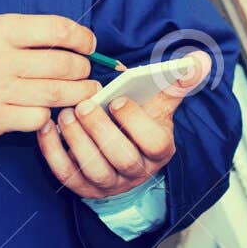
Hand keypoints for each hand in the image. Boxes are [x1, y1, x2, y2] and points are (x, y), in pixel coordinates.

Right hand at [0, 14, 101, 146]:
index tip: (89, 45)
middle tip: (86, 72)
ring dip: (79, 94)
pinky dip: (50, 115)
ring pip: (57, 93)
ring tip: (85, 91)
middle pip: (63, 64)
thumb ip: (27, 34)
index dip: (82, 38)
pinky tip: (49, 110)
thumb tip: (75, 40)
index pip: (56, 30)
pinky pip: (40, 118)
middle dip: (84, 69)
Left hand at [37, 51, 212, 198]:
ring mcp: (110, 183)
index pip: (154, 143)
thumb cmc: (141, 120)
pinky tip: (48, 127)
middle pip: (122, 158)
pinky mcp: (84, 188)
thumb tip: (198, 59)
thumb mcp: (160, 103)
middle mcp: (137, 171)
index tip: (117, 100)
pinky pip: (67, 175)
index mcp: (159, 149)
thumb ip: (179, 81)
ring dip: (77, 141)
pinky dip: (53, 152)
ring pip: (94, 170)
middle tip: (84, 105)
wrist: (123, 152)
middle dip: (101, 131)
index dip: (135, 122)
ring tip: (65, 114)